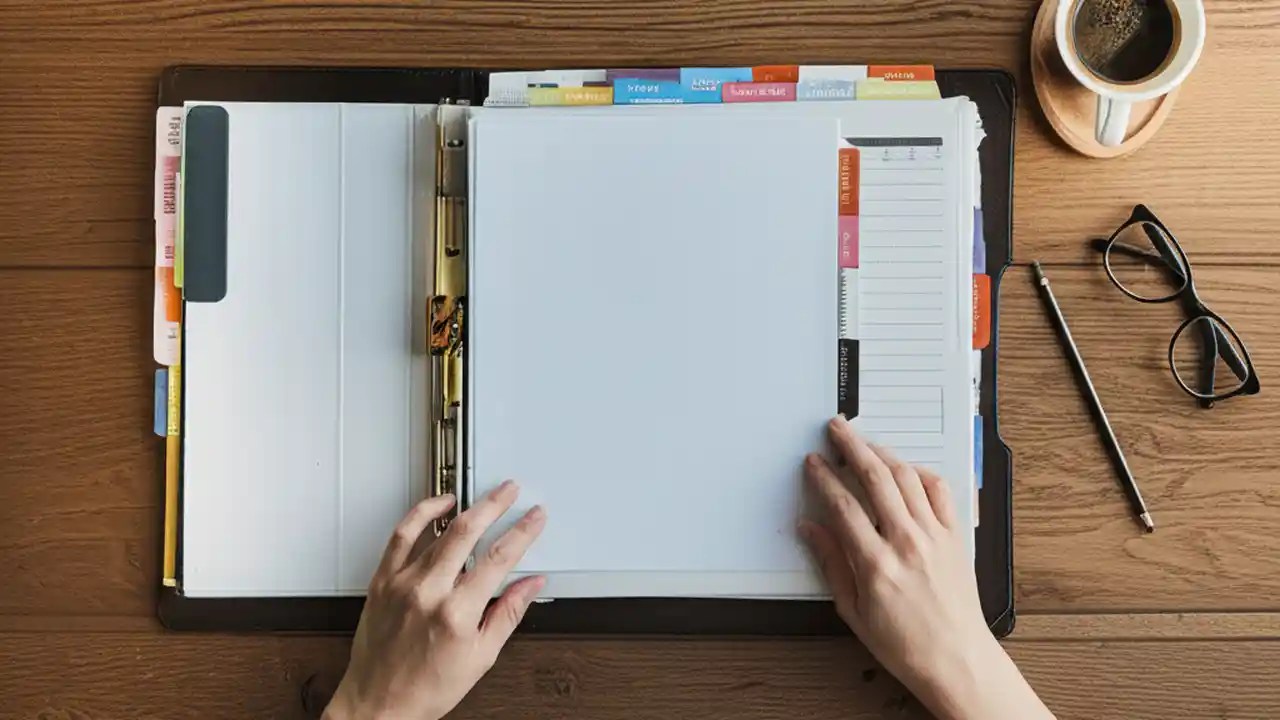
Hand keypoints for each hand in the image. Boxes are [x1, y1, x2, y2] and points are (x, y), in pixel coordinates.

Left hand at [324, 480, 545, 719]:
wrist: (378, 705)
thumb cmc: (425, 690)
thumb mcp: (480, 658)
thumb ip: (507, 614)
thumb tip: (530, 585)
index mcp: (457, 614)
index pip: (499, 559)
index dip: (522, 533)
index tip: (534, 518)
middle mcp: (428, 593)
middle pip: (467, 531)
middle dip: (495, 504)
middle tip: (509, 491)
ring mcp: (402, 583)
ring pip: (436, 529)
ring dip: (463, 507)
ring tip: (481, 497)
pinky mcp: (382, 581)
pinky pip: (401, 535)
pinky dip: (420, 513)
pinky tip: (437, 505)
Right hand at [801, 418, 1053, 719]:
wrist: (956, 660)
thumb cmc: (905, 644)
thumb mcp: (853, 611)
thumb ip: (831, 564)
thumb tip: (811, 529)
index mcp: (876, 565)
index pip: (843, 505)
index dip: (824, 478)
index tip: (813, 463)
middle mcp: (907, 543)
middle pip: (875, 477)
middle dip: (852, 446)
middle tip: (836, 429)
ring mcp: (934, 536)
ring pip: (907, 476)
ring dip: (883, 451)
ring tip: (865, 441)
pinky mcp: (955, 536)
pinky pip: (939, 490)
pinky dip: (920, 472)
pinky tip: (905, 468)